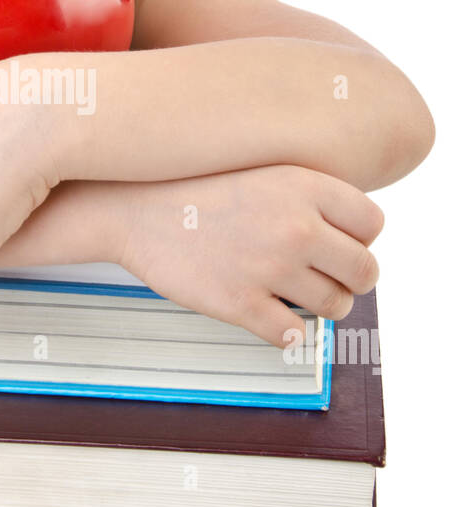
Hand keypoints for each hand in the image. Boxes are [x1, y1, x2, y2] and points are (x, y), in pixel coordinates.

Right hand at [109, 164, 383, 347]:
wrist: (134, 207)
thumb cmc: (197, 189)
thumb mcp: (263, 170)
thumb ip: (311, 195)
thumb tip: (353, 236)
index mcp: (305, 185)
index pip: (373, 225)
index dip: (359, 239)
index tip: (338, 245)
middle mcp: (296, 225)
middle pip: (365, 271)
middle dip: (351, 280)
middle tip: (327, 278)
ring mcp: (269, 267)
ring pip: (335, 307)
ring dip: (322, 307)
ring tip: (296, 295)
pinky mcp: (240, 303)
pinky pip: (293, 336)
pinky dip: (286, 332)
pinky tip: (270, 315)